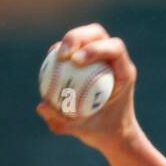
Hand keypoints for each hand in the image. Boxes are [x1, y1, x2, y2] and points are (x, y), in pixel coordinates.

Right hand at [36, 23, 139, 154]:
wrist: (111, 132)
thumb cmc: (103, 132)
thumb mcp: (85, 132)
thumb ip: (64, 122)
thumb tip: (42, 105)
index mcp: (124, 72)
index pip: (115, 48)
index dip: (95, 48)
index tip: (76, 61)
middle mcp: (113, 60)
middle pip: (97, 33)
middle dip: (77, 37)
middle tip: (61, 54)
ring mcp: (101, 57)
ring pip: (83, 37)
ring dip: (67, 42)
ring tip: (53, 56)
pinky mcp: (88, 60)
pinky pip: (72, 51)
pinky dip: (59, 55)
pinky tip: (48, 67)